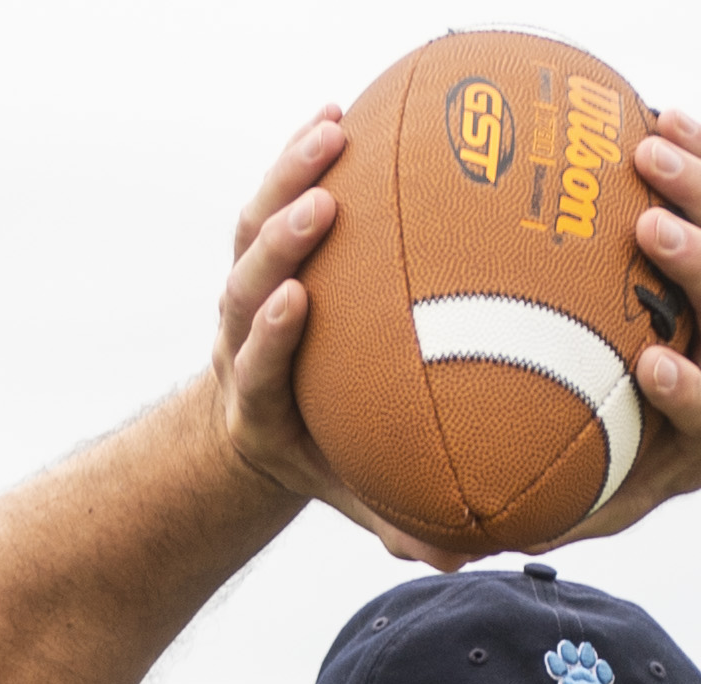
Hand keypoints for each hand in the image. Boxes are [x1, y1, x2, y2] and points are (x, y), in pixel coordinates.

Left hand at [207, 108, 478, 567]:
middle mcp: (242, 341)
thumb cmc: (324, 463)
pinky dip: (297, 156)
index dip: (268, 335)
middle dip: (276, 243)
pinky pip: (273, 195)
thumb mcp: (357, 500)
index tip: (294, 305)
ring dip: (287, 176)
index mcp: (259, 403)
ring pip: (251, 227)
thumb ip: (401, 523)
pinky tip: (337, 113)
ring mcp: (249, 293)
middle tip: (319, 205)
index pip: (255, 364)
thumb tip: (458, 553)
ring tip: (333, 130)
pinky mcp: (261, 255)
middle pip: (245, 283)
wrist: (260, 429)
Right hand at [554, 111, 700, 546]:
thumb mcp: (609, 499)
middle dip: (700, 263)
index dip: (687, 388)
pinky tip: (658, 112)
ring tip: (647, 144)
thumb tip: (453, 545)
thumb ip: (548, 516)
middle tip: (652, 229)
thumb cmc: (649, 459)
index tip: (651, 369)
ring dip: (699, 185)